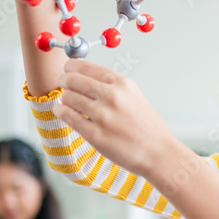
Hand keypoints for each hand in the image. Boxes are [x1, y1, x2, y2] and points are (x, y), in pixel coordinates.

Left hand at [56, 59, 182, 182]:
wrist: (158, 152)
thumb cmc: (145, 125)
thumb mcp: (133, 96)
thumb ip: (109, 85)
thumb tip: (81, 76)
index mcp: (121, 83)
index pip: (84, 66)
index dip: (70, 68)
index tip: (68, 72)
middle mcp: (112, 96)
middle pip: (72, 79)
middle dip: (64, 81)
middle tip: (63, 86)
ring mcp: (103, 115)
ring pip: (67, 97)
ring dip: (64, 99)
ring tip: (67, 103)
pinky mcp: (95, 134)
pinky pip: (67, 115)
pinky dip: (60, 111)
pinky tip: (63, 112)